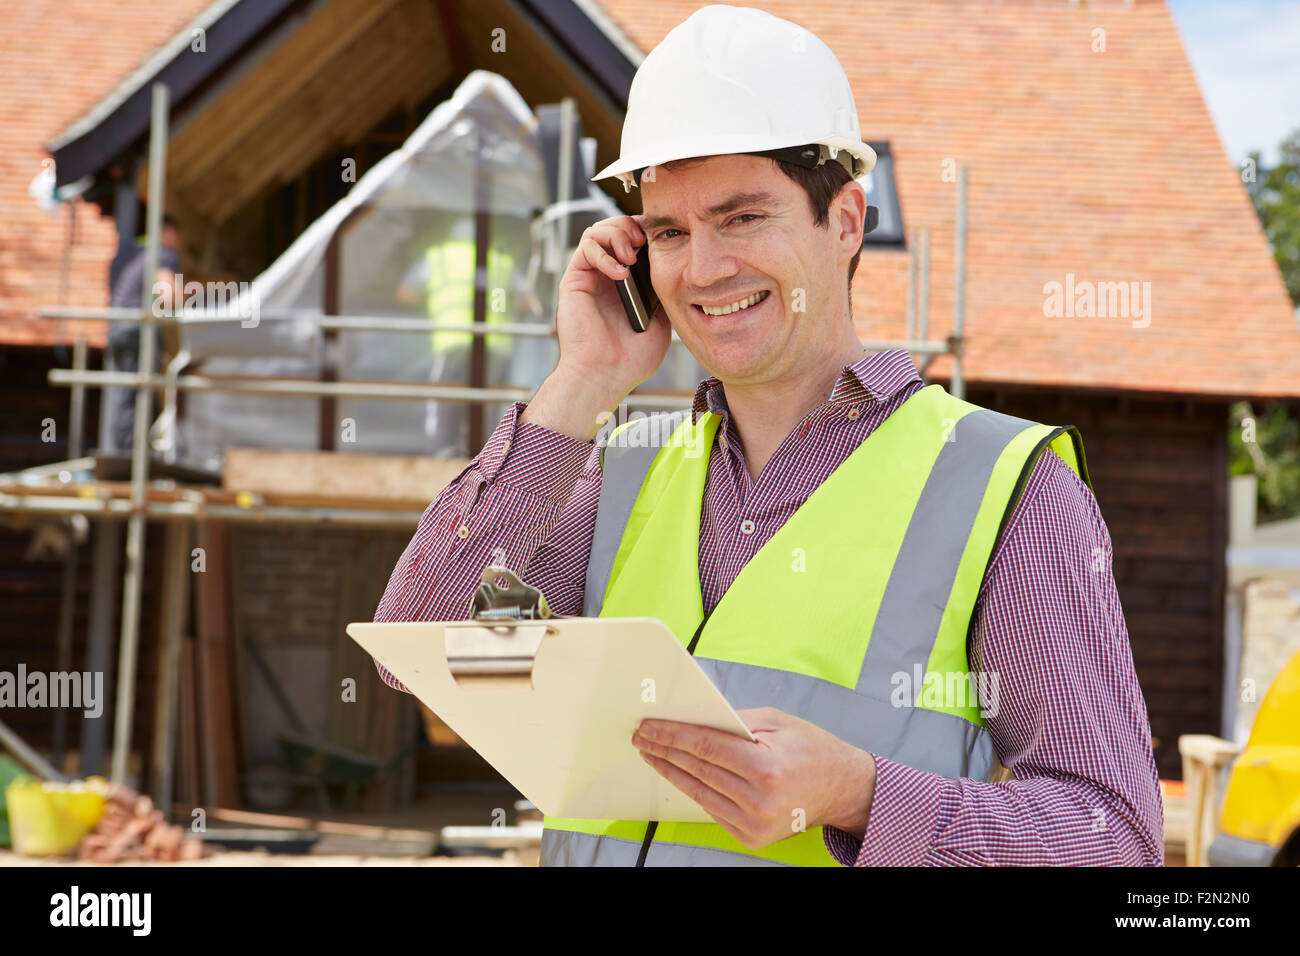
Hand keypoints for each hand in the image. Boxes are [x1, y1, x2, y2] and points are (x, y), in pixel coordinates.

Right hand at [554, 215, 670, 397]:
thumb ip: (664, 293)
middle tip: (643, 242)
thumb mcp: (662, 322)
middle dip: (631, 226)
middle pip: (614, 227)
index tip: (662, 239)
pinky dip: (604, 253)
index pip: (635, 240)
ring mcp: (590, 277)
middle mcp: (606, 275)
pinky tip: (619, 273)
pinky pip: (586, 248)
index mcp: (628, 283)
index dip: (647, 231)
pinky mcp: (574, 280)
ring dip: (617, 235)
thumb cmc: (632, 358)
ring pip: (597, 231)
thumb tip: (675, 268)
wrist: (607, 374)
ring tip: (631, 256)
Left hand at [632, 707, 876, 848]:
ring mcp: (754, 823)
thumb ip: (735, 722)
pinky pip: (712, 809)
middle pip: (697, 770)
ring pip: (699, 792)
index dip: (672, 736)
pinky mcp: (751, 837)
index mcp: (766, 768)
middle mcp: (759, 800)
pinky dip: (694, 789)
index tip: (649, 727)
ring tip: (652, 754)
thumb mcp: (777, 723)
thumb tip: (695, 719)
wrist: (843, 789)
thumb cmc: (813, 750)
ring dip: (671, 771)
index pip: (706, 747)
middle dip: (664, 750)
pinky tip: (679, 773)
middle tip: (642, 737)